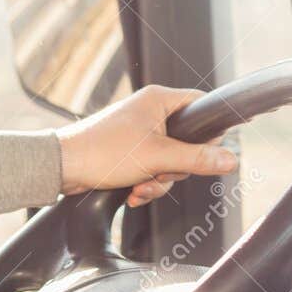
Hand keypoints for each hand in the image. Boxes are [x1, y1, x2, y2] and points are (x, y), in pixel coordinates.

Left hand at [56, 85, 237, 207]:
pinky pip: (152, 168)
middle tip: (160, 171)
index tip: (207, 152)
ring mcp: (140, 133)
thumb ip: (197, 158)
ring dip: (159, 180)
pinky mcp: (130, 151)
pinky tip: (133, 192)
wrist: (62, 168)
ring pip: (170, 160)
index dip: (209, 130)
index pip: (201, 104)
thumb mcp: (158, 157)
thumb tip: (230, 159)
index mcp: (159, 100)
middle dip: (175, 167)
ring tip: (140, 186)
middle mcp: (150, 112)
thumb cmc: (101, 152)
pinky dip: (146, 183)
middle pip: (188, 141)